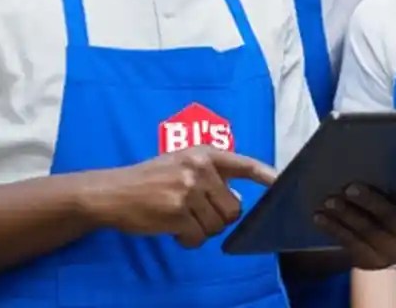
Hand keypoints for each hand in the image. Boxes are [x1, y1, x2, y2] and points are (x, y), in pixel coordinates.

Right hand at [83, 147, 276, 247]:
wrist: (113, 191)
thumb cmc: (149, 179)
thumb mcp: (181, 163)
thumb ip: (210, 176)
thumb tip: (237, 199)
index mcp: (204, 154)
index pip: (244, 164)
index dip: (266, 175)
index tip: (282, 182)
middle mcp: (199, 168)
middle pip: (234, 208)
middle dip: (218, 217)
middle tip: (195, 214)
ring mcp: (188, 190)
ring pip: (217, 225)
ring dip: (201, 229)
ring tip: (181, 219)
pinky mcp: (177, 212)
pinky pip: (198, 237)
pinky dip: (187, 240)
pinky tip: (173, 230)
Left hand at [314, 167, 395, 269]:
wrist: (395, 252)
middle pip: (389, 217)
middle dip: (369, 202)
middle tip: (349, 188)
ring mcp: (389, 252)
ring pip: (365, 231)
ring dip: (345, 216)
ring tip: (329, 201)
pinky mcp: (369, 261)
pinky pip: (350, 243)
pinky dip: (333, 229)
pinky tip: (320, 217)